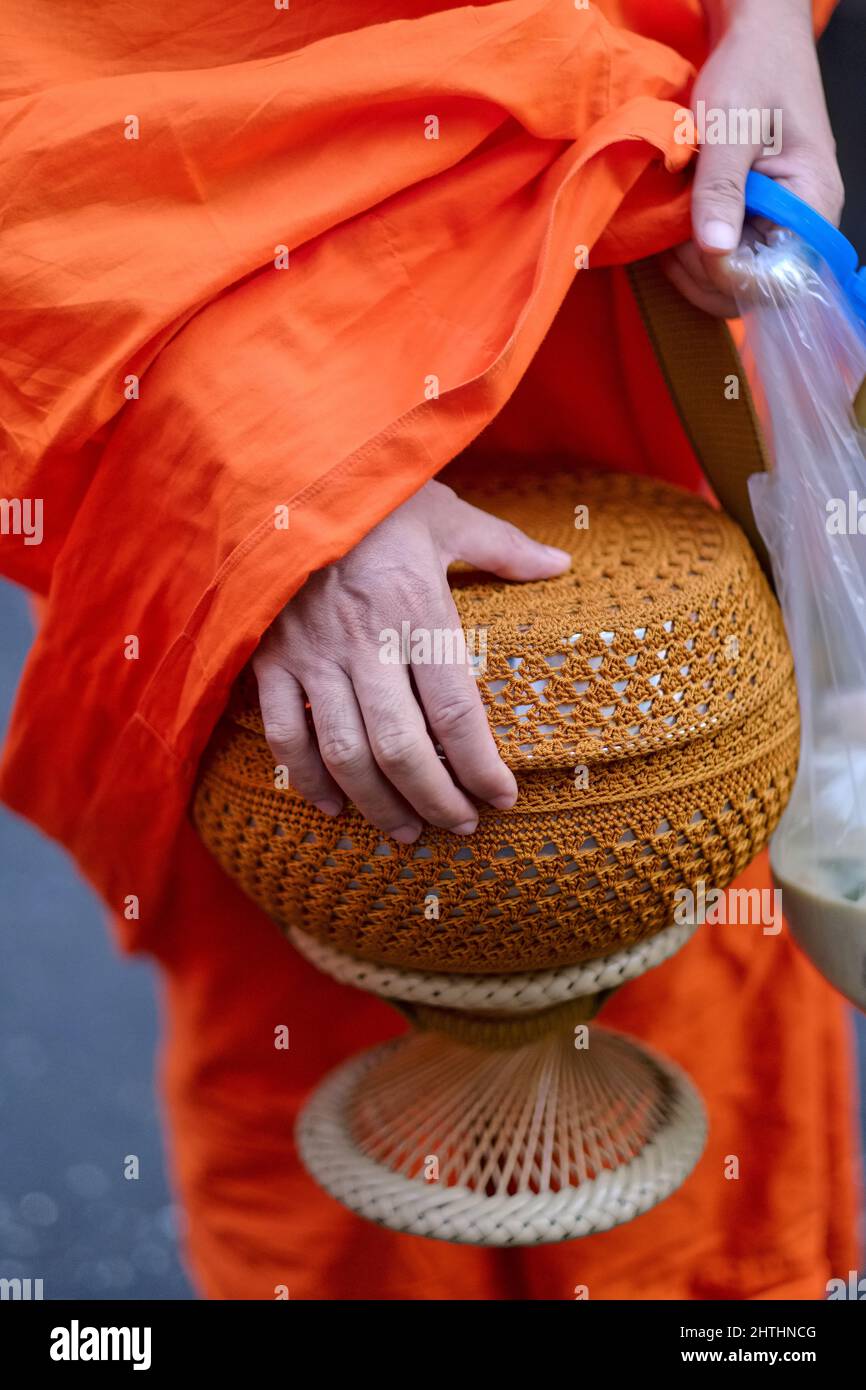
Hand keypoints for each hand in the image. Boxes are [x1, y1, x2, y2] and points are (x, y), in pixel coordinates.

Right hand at [253, 480, 570, 841]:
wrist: (282, 473)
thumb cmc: (373, 495)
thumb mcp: (444, 514)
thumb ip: (503, 548)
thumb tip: (561, 566)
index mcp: (415, 608)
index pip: (456, 709)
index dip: (480, 764)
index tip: (503, 797)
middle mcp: (363, 641)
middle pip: (403, 747)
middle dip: (435, 800)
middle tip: (459, 828)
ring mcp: (310, 654)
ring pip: (345, 753)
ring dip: (378, 805)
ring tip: (406, 835)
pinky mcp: (268, 659)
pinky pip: (284, 734)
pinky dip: (307, 778)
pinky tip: (332, 806)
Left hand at [664, 0, 843, 316]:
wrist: (755, 38)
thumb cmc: (753, 68)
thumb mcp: (731, 124)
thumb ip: (721, 186)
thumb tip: (715, 248)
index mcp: (812, 202)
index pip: (777, 278)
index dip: (727, 274)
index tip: (687, 245)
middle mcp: (800, 225)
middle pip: (751, 290)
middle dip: (700, 274)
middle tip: (666, 236)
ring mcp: (773, 226)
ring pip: (728, 281)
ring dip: (687, 265)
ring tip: (664, 226)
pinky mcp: (750, 221)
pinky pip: (719, 258)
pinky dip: (686, 252)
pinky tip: (668, 227)